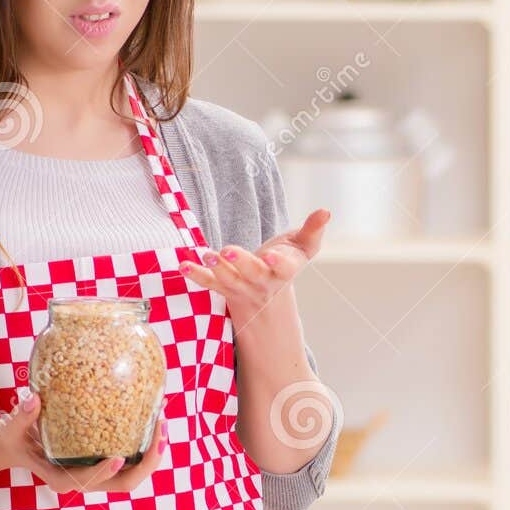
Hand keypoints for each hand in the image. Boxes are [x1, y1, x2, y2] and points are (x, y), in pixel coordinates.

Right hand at [0, 392, 165, 494]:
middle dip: (146, 463)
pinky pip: (132, 460)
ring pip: (134, 475)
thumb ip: (22, 416)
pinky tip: (155, 418)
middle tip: (160, 434)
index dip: (104, 472)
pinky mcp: (104, 464)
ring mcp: (98, 474)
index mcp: (61, 478)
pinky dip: (145, 444)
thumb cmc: (15, 439)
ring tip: (163, 423)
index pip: (87, 482)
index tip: (119, 456)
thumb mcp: (12, 430)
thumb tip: (34, 399)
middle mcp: (84, 481)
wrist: (17, 446)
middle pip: (123, 484)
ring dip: (152, 454)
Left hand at [181, 209, 328, 331]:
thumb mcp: (303, 248)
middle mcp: (263, 282)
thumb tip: (326, 211)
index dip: (279, 263)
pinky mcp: (224, 288)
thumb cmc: (286, 264)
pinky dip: (196, 275)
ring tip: (206, 254)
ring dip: (217, 268)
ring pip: (230, 281)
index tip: (271, 256)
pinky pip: (209, 283)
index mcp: (285, 271)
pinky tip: (183, 265)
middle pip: (254, 274)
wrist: (268, 298)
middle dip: (242, 263)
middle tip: (228, 251)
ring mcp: (242, 287)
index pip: (285, 269)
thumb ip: (313, 230)